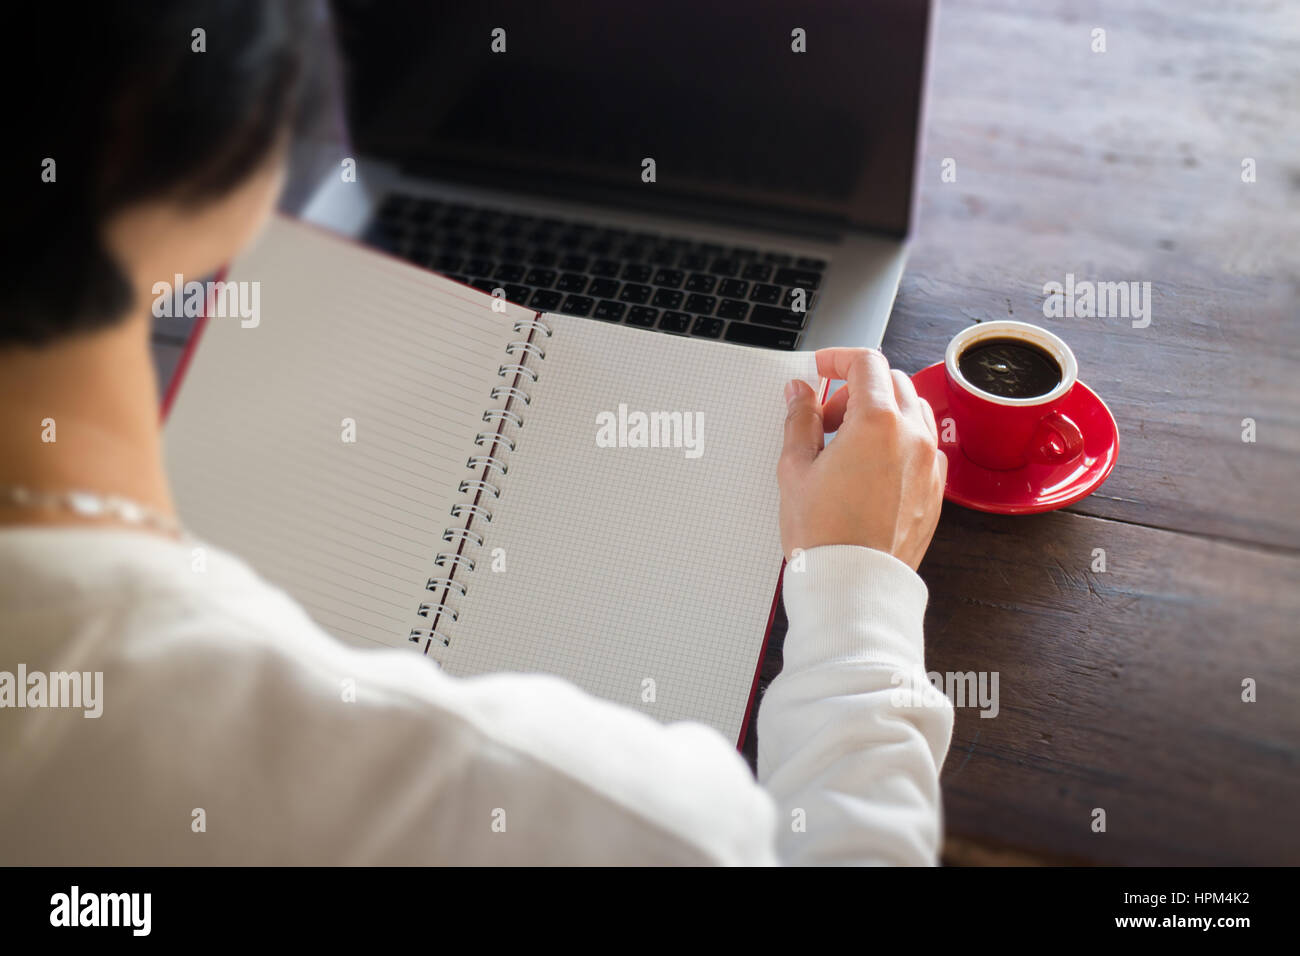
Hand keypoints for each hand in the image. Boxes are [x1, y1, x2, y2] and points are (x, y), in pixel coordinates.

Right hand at [778, 348, 946, 570]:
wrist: (854, 584)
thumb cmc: (825, 535)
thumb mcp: (795, 469)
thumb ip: (799, 420)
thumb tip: (799, 393)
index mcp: (877, 422)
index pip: (866, 363)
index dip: (838, 359)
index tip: (821, 368)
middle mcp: (912, 436)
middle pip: (892, 382)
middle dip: (857, 390)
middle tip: (825, 418)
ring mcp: (929, 463)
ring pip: (913, 411)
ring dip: (882, 413)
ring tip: (848, 444)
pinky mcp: (935, 490)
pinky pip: (924, 446)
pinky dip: (901, 442)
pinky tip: (872, 467)